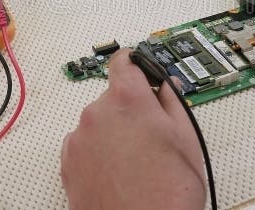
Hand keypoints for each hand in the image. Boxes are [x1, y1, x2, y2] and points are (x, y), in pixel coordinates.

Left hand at [61, 49, 204, 209]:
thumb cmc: (166, 194)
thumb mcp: (186, 139)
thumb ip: (173, 102)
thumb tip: (167, 87)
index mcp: (127, 98)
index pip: (125, 61)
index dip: (137, 63)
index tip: (142, 68)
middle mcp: (97, 113)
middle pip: (114, 96)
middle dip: (131, 109)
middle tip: (152, 135)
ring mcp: (79, 139)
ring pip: (99, 123)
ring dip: (114, 133)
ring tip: (137, 162)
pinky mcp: (68, 163)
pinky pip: (85, 145)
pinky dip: (99, 153)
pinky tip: (120, 172)